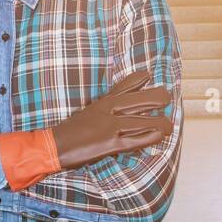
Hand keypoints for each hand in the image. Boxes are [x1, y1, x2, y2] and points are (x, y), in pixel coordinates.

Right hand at [0, 70, 171, 191]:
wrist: (54, 146)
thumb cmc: (75, 128)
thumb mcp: (93, 108)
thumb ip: (114, 98)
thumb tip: (137, 85)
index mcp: (104, 100)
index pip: (127, 84)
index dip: (141, 79)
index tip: (150, 76)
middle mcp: (109, 110)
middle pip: (143, 99)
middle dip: (160, 99)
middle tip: (167, 100)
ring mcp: (111, 126)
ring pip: (146, 120)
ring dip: (162, 123)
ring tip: (168, 125)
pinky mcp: (111, 143)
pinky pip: (138, 139)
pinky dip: (152, 136)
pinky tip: (159, 135)